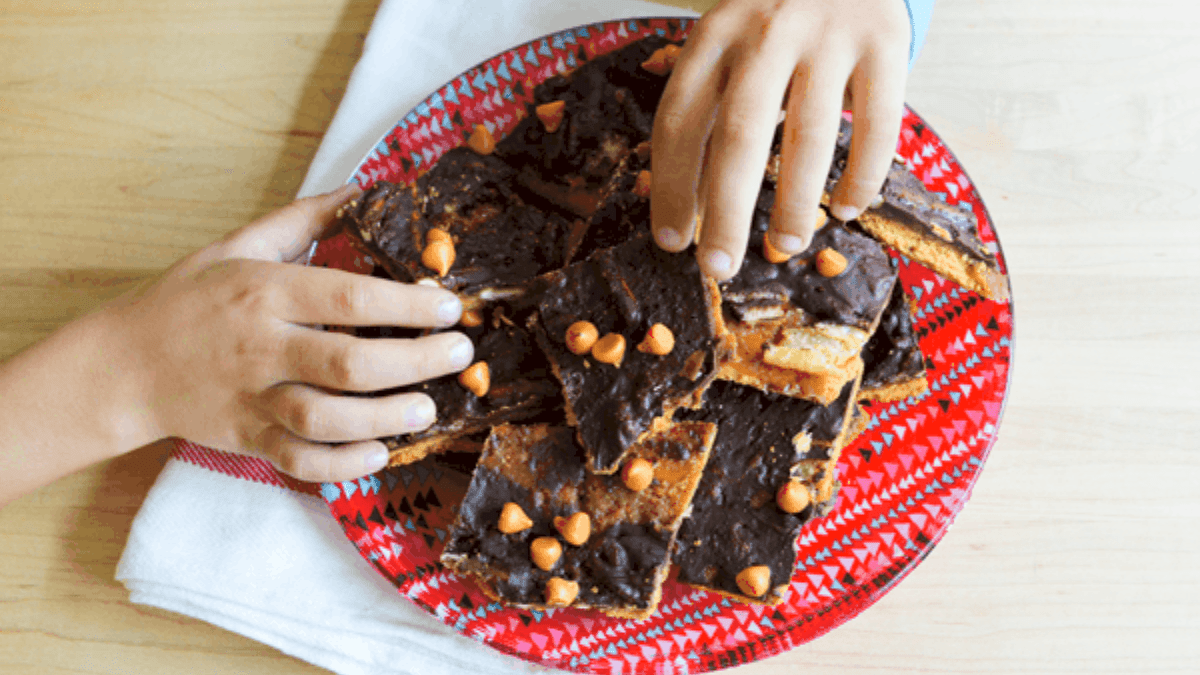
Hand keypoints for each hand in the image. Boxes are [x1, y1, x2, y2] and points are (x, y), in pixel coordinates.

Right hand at [97, 185, 472, 481]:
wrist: (124, 363)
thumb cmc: (191, 298)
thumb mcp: (241, 245)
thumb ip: (305, 219)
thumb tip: (363, 190)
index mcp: (264, 292)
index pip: (348, 299)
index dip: (406, 306)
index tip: (449, 306)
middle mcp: (260, 347)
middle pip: (348, 364)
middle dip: (414, 363)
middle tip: (458, 357)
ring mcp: (252, 398)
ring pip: (327, 419)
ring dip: (386, 418)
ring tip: (428, 408)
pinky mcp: (246, 437)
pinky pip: (300, 460)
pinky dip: (343, 464)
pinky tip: (379, 450)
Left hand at [651, 0, 910, 279]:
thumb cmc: (774, 19)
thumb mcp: (730, 43)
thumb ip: (712, 108)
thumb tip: (694, 207)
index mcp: (714, 36)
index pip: (681, 119)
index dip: (672, 186)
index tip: (672, 241)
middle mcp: (766, 32)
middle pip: (740, 135)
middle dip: (726, 212)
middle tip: (719, 267)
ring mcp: (828, 33)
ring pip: (808, 135)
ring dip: (795, 203)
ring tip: (786, 246)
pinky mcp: (884, 39)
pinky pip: (876, 123)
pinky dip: (862, 175)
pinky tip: (846, 209)